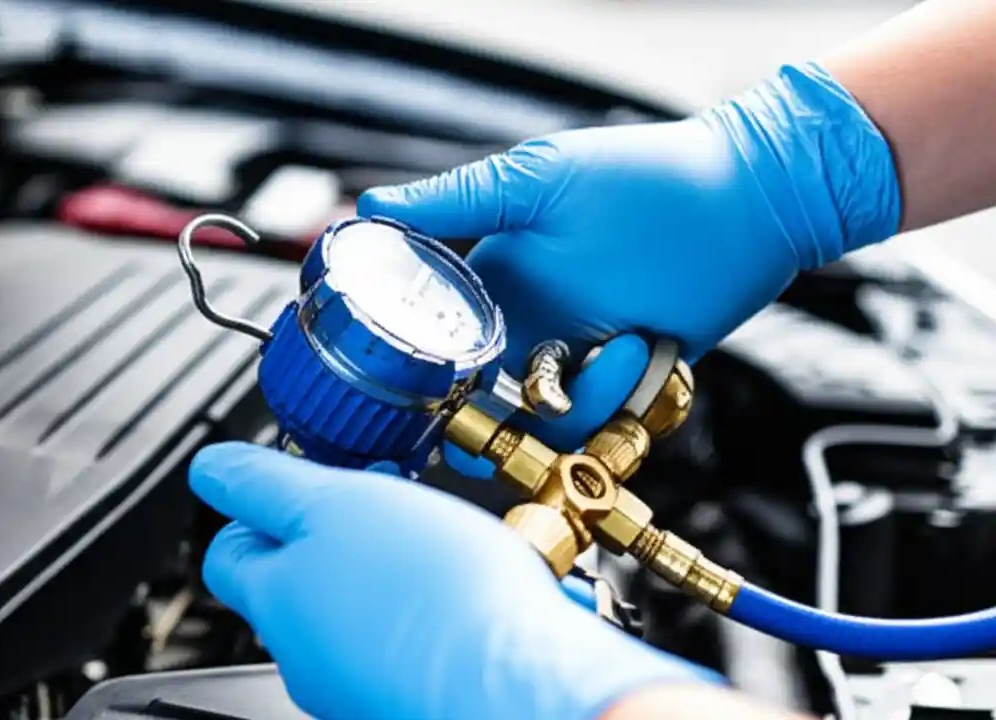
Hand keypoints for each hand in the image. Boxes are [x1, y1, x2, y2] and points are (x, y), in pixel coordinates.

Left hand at [191, 442, 713, 719]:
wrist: (525, 686)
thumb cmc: (439, 600)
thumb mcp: (333, 503)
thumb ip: (261, 484)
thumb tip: (210, 468)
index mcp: (277, 601)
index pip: (229, 552)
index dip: (255, 507)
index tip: (291, 480)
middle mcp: (308, 654)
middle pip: (299, 581)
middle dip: (339, 532)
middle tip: (385, 497)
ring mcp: (360, 682)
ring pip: (361, 608)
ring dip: (391, 567)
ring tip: (441, 541)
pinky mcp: (414, 693)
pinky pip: (414, 638)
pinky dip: (436, 608)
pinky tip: (476, 589)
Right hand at [359, 63, 899, 450]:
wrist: (745, 200)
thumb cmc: (640, 176)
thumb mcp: (536, 181)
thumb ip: (457, 202)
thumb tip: (371, 205)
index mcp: (500, 282)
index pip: (442, 340)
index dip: (429, 373)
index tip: (423, 391)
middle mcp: (535, 324)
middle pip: (489, 401)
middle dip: (492, 424)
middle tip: (507, 420)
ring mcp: (583, 355)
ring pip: (551, 420)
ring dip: (585, 398)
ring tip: (627, 341)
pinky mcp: (632, 378)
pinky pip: (606, 420)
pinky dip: (623, 396)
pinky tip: (648, 344)